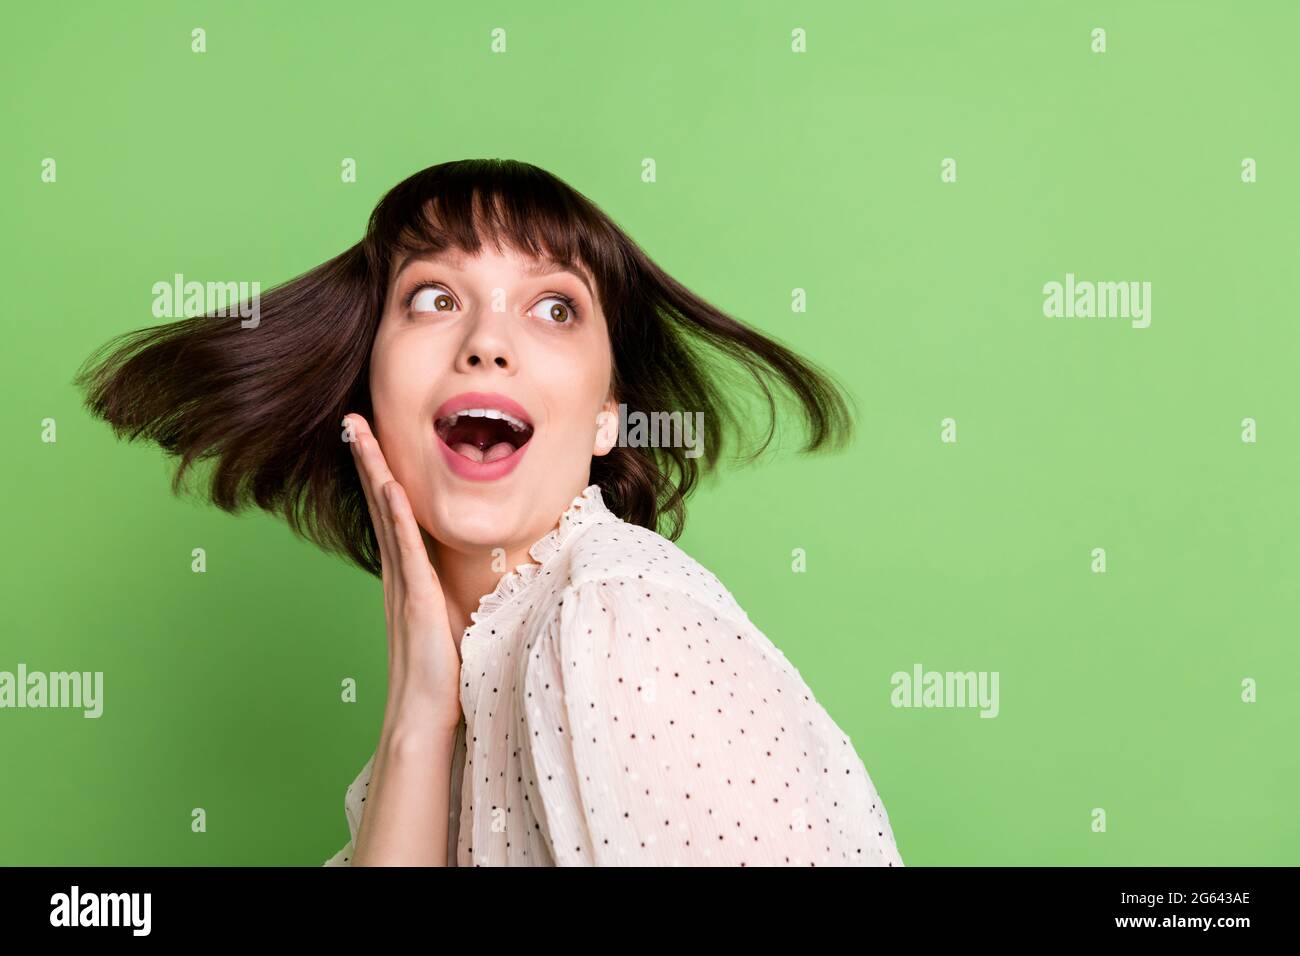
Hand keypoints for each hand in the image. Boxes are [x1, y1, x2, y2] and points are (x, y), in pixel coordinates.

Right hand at [345, 413, 461, 734]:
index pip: (390, 510)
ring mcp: (404, 582)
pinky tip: (392, 487)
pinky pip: (406, 550)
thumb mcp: (447, 612)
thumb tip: (467, 563)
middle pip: (379, 502)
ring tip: (361, 434)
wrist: (426, 712)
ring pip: (387, 515)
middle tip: (352, 417)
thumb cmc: (440, 668)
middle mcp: (398, 570)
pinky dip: (398, 516)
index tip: (372, 435)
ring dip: (376, 472)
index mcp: (406, 571)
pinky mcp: (417, 598)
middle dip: (368, 458)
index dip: (381, 471)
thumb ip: (446, 584)